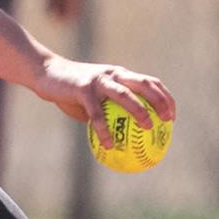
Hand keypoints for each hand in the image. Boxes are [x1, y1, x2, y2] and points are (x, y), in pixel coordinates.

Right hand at [32, 56, 175, 148]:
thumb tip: (124, 140)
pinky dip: (104, 129)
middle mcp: (113, 74)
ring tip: (149, 128)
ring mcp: (99, 79)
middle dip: (161, 100)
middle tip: (168, 120)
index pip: (149, 82)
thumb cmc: (71, 91)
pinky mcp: (83, 88)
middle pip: (144, 83)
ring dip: (140, 110)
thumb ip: (108, 112)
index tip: (172, 117)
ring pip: (125, 94)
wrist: (46, 74)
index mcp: (119, 75)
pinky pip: (97, 112)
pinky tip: (108, 144)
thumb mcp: (93, 100)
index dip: (165, 97)